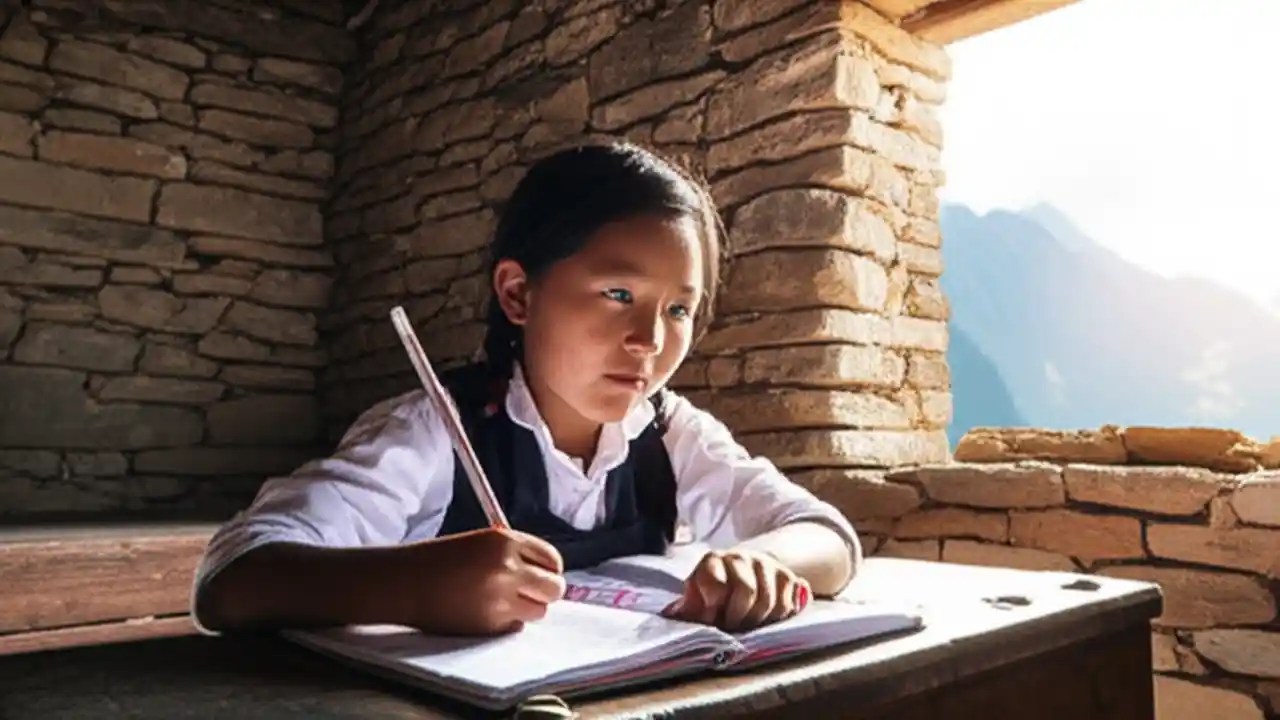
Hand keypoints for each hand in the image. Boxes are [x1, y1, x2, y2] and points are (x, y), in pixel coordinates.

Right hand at [398, 528, 564, 635]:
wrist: (404, 582)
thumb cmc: (439, 560)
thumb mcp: (481, 543)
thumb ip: (514, 555)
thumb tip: (546, 574)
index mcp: (505, 541)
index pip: (552, 559)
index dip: (550, 568)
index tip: (544, 574)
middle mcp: (507, 569)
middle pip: (554, 588)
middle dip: (547, 591)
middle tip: (534, 593)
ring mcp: (499, 599)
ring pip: (539, 611)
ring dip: (527, 609)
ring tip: (503, 601)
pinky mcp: (489, 624)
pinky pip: (515, 626)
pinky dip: (507, 622)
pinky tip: (485, 611)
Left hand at [662, 549, 809, 631]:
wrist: (746, 569)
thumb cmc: (714, 589)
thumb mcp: (695, 594)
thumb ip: (686, 606)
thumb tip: (671, 615)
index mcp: (713, 561)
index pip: (716, 583)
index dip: (714, 608)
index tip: (712, 619)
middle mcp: (741, 558)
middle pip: (747, 592)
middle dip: (738, 617)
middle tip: (732, 627)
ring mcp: (767, 565)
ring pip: (769, 601)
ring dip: (758, 621)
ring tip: (747, 624)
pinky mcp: (788, 576)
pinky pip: (787, 604)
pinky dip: (778, 617)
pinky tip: (766, 619)